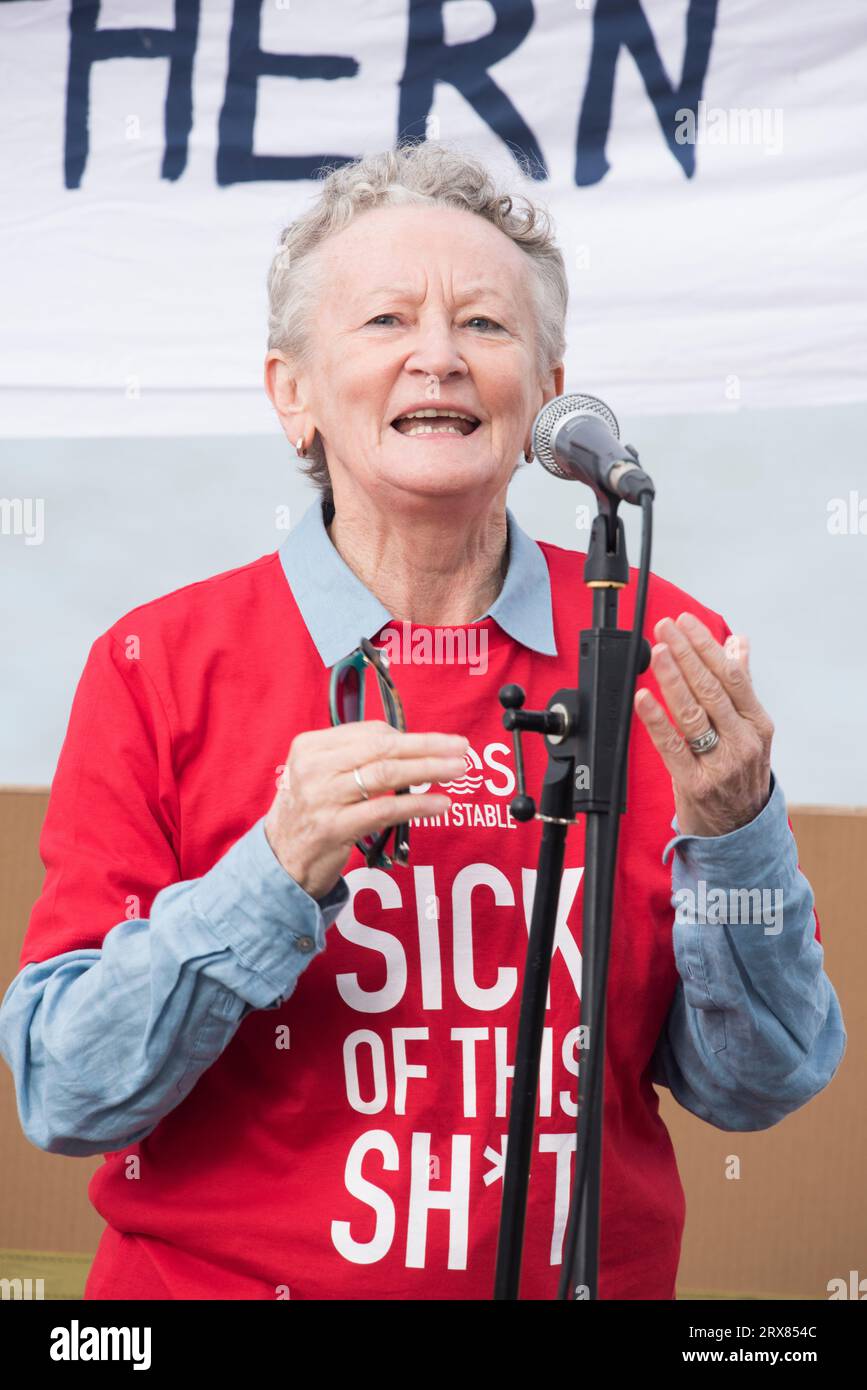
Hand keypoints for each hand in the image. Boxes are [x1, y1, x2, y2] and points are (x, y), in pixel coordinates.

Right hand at [265, 721, 467, 898]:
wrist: (279, 861)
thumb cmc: (308, 814)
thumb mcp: (318, 775)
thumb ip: (354, 758)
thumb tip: (409, 746)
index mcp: (310, 746)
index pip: (369, 732)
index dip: (407, 736)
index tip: (435, 742)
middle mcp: (314, 768)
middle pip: (382, 748)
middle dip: (427, 745)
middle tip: (460, 746)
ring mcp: (322, 798)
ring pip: (386, 774)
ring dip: (428, 770)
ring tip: (457, 770)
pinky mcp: (334, 828)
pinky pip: (385, 810)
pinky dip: (417, 804)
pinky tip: (441, 804)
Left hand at [633, 613, 773, 837]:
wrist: (740, 831)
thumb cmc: (739, 773)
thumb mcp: (748, 730)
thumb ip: (740, 684)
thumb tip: (738, 642)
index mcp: (757, 723)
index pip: (731, 675)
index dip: (706, 645)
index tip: (685, 623)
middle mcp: (743, 741)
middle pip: (711, 689)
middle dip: (686, 653)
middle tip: (665, 628)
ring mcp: (720, 764)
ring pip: (693, 713)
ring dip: (672, 678)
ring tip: (657, 652)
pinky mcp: (694, 783)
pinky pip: (671, 746)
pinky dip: (656, 719)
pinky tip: (643, 697)